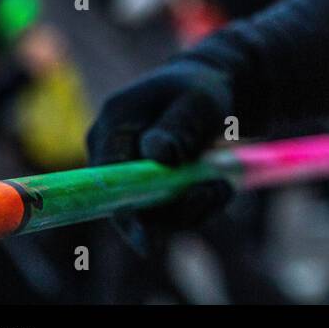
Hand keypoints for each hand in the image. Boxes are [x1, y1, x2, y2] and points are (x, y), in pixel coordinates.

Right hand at [86, 66, 234, 255]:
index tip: (151, 238)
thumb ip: (179, 126)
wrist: (210, 90)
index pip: (105, 181)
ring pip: (152, 214)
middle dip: (173, 211)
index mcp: (113, 126)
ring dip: (191, 208)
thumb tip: (159, 155)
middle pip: (126, 206)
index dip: (126, 212)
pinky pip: (168, 211)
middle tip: (216, 191)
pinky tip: (218, 186)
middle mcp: (110, 154)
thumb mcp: (199, 100)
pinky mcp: (147, 188)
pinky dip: (195, 205)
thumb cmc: (201, 89)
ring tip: (223, 185)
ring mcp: (126, 174)